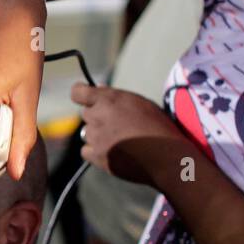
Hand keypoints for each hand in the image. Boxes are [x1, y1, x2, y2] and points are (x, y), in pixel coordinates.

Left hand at [72, 83, 187, 184]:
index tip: (88, 99)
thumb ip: (115, 96)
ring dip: (97, 135)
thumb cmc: (158, 127)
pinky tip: (112, 152)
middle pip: (86, 114)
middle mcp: (97, 116)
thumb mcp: (140, 102)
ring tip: (120, 140)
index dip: (82, 94)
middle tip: (117, 124)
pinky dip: (95, 152)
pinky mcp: (97, 156)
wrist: (165, 156)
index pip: (78, 92)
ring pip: (86, 133)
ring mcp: (95, 137)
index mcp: (108, 99)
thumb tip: (99, 88)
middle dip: (97, 117)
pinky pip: (86, 151)